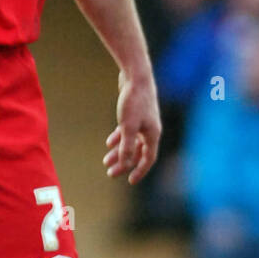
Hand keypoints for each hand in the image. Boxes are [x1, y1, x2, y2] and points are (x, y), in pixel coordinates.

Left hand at [103, 69, 161, 184]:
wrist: (136, 76)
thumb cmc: (134, 101)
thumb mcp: (128, 126)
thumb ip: (126, 146)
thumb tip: (125, 164)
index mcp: (152, 134)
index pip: (148, 158)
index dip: (140, 171)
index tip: (130, 180)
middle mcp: (150, 130)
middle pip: (137, 152)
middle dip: (124, 164)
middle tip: (110, 173)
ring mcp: (143, 122)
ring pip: (131, 142)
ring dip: (119, 152)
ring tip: (106, 161)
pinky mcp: (135, 113)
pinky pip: (128, 131)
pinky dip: (119, 138)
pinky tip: (109, 143)